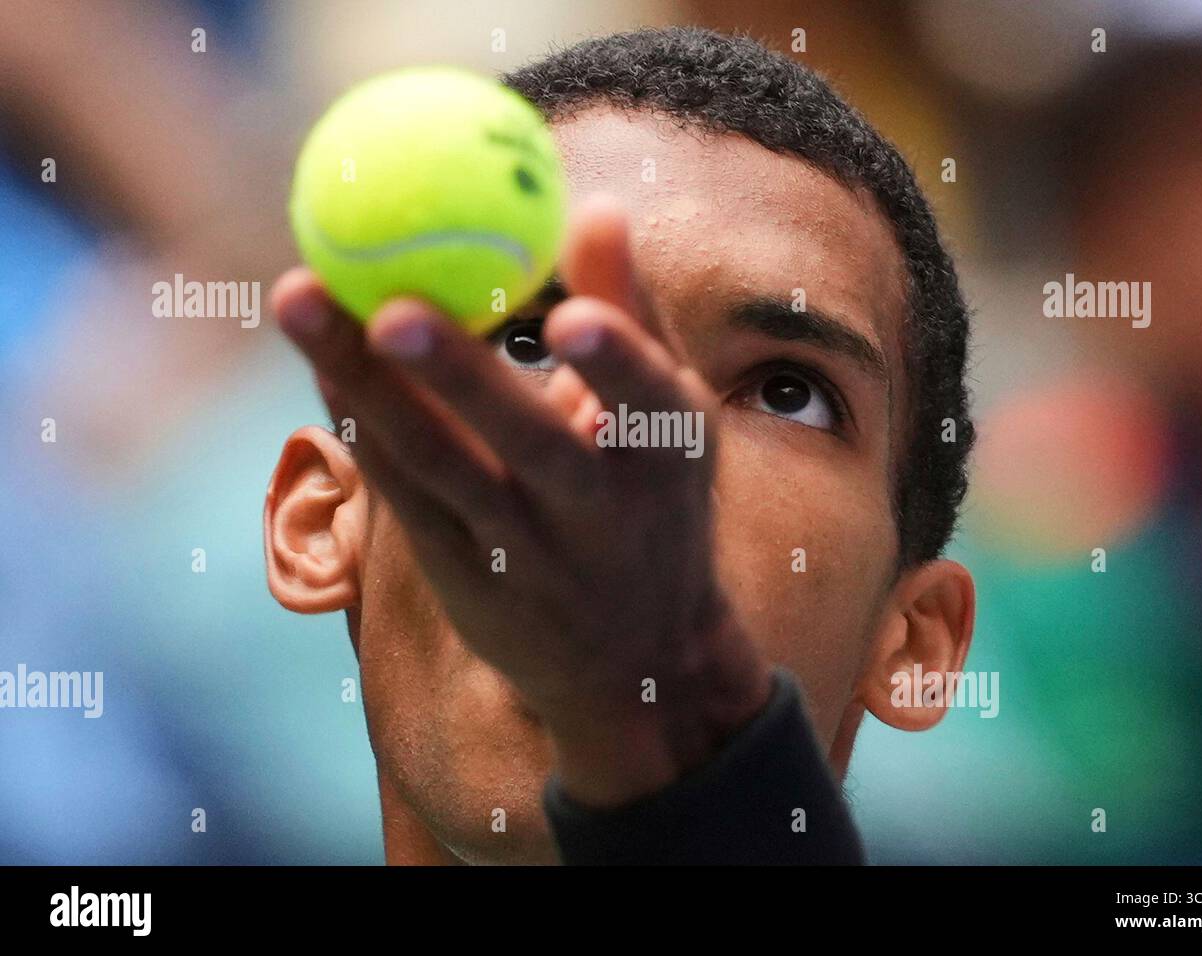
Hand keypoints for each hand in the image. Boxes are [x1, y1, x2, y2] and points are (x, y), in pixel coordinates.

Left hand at [271, 195, 771, 805]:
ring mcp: (524, 554)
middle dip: (457, 376)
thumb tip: (594, 205)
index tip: (567, 319)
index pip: (647, 406)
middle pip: (525, 440)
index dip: (613, 365)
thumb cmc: (655, 505)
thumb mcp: (670, 421)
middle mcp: (597, 513)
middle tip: (391, 304)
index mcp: (664, 457)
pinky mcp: (461, 577)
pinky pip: (401, 492)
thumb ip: (631, 315)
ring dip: (364, 387)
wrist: (633, 661)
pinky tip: (317, 359)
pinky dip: (357, 424)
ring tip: (300, 301)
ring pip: (435, 466)